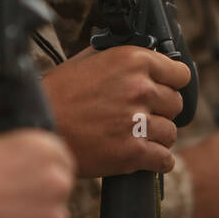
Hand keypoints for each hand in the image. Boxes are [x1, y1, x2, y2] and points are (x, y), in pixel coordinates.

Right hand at [42, 45, 190, 176]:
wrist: (37, 127)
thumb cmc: (57, 94)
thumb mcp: (87, 61)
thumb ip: (119, 58)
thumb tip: (143, 56)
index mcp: (131, 60)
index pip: (180, 74)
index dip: (172, 84)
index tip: (165, 91)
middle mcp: (139, 88)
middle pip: (176, 104)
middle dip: (162, 111)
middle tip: (143, 116)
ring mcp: (137, 121)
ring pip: (170, 132)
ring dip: (158, 136)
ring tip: (138, 136)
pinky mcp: (132, 152)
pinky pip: (164, 159)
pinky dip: (158, 161)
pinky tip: (145, 157)